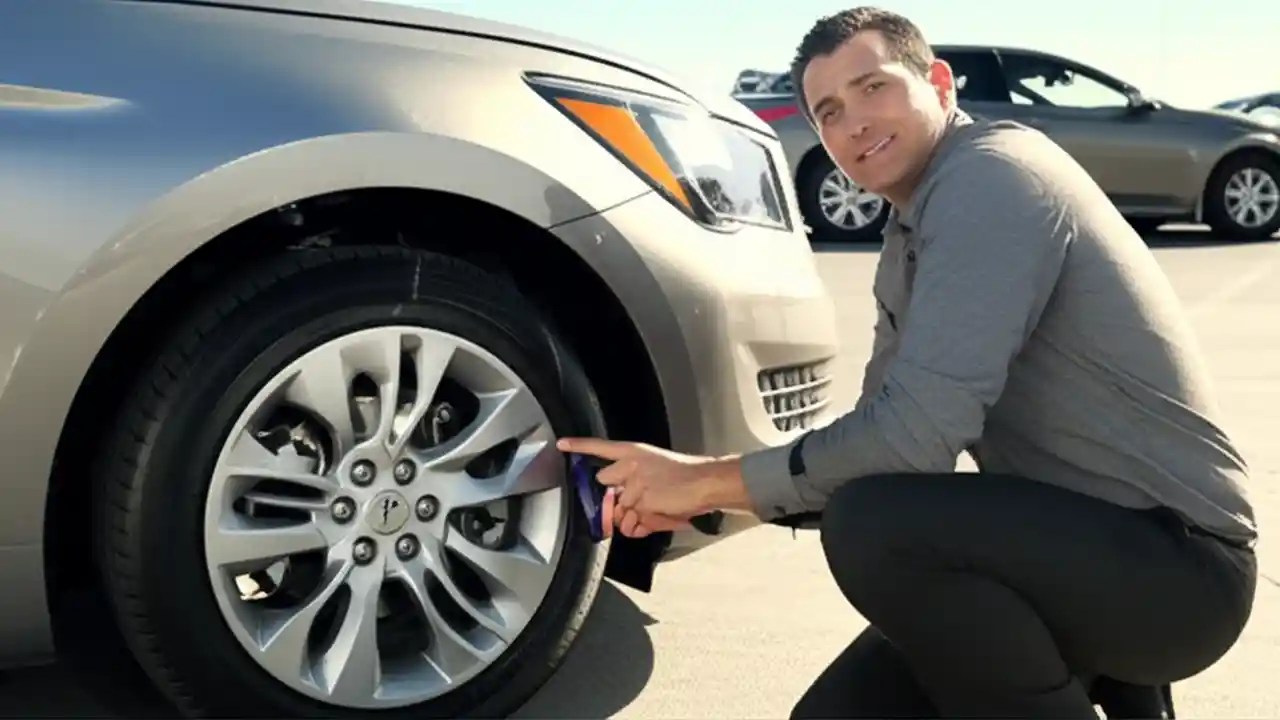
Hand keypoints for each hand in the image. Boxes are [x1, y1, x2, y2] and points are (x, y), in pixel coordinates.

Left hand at [558, 437, 717, 536]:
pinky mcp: (641, 502)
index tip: (562, 444)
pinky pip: (632, 522)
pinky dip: (643, 524)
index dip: (579, 445)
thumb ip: (633, 480)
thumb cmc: (686, 475)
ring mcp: (634, 484)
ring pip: (619, 507)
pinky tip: (659, 514)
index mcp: (634, 451)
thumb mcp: (655, 468)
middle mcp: (630, 465)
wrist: (704, 482)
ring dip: (633, 513)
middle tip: (637, 496)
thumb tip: (622, 504)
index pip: (600, 446)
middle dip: (614, 493)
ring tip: (657, 506)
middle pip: (603, 482)